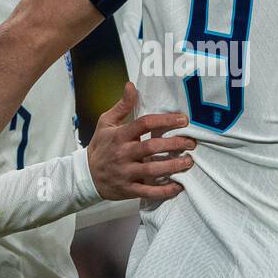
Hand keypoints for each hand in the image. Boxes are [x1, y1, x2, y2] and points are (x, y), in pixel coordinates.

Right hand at [87, 82, 194, 200]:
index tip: (183, 120)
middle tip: (191, 142)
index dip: (165, 120)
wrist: (86, 175)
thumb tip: (131, 85)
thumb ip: (122, 106)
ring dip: (173, 166)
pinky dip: (164, 191)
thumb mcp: (106, 123)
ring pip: (152, 170)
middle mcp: (123, 154)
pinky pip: (148, 191)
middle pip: (151, 147)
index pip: (144, 123)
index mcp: (120, 135)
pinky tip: (178, 186)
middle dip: (174, 144)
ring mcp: (126, 173)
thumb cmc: (101, 146)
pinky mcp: (128, 189)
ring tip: (188, 162)